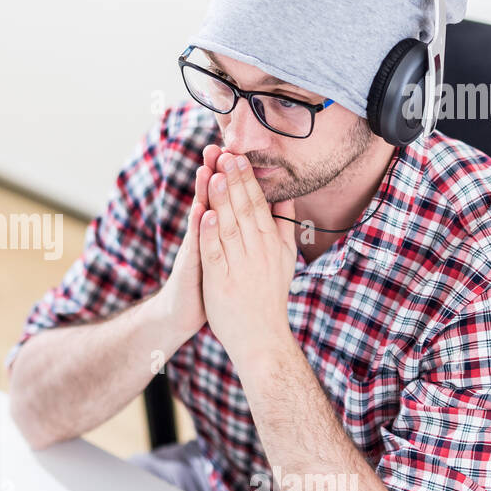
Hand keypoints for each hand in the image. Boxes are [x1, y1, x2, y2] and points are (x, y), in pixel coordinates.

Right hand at [155, 144, 224, 342]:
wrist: (184, 311)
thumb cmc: (210, 280)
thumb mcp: (225, 252)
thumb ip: (235, 229)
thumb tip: (254, 211)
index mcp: (217, 230)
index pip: (224, 196)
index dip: (227, 174)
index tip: (232, 149)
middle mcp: (203, 234)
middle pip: (209, 198)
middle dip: (213, 172)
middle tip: (215, 146)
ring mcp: (195, 248)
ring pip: (200, 215)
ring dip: (203, 192)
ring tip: (207, 168)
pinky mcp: (191, 266)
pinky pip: (196, 244)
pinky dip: (199, 227)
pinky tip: (201, 211)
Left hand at [198, 151, 298, 370]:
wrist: (262, 337)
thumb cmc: (269, 295)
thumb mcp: (284, 257)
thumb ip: (282, 226)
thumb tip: (285, 197)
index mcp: (271, 243)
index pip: (259, 204)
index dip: (247, 179)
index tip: (238, 156)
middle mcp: (258, 251)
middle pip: (245, 210)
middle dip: (235, 180)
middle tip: (226, 153)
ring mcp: (240, 266)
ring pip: (230, 226)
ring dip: (223, 200)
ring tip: (216, 175)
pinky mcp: (222, 281)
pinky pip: (215, 253)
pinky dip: (210, 233)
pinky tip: (205, 214)